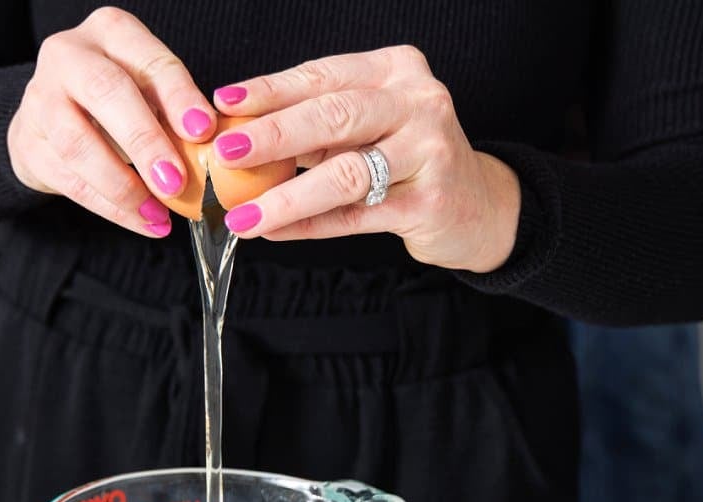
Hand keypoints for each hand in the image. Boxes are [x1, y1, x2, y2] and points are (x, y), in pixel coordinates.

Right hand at [7, 6, 215, 237]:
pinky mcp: (27, 144)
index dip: (178, 96)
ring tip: (159, 214)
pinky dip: (110, 208)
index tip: (204, 130)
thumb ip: (174, 112)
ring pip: (78, 143)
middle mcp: (69, 56)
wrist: (49, 118)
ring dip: (123, 185)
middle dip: (145, 141)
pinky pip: (69, 181)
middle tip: (176, 181)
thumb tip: (213, 152)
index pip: (149, 60)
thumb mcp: (148, 91)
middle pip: (106, 92)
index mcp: (110, 33)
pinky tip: (142, 222)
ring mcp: (40, 99)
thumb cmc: (115, 101)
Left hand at [209, 46, 519, 272]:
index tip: (224, 103)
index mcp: (395, 70)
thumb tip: (236, 135)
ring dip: (286, 197)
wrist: (478, 206)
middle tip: (226, 153)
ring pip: (345, 173)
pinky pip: (357, 217)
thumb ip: (315, 126)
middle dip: (273, 135)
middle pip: (333, 116)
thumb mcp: (367, 126)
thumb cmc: (405, 159)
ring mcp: (429, 152)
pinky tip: (274, 231)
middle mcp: (418, 102)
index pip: (322, 76)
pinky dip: (310, 226)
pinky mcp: (430, 202)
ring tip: (242, 215)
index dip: (270, 90)